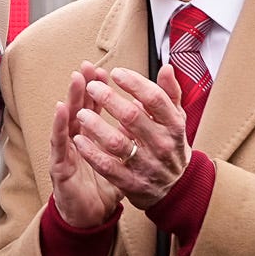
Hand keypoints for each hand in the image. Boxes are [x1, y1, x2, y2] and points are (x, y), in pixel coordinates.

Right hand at [48, 61, 122, 232]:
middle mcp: (75, 140)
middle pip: (79, 108)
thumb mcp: (124, 159)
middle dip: (83, 86)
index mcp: (91, 137)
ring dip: (72, 98)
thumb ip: (131, 137)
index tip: (105, 71)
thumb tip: (143, 115)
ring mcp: (65, 152)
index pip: (94, 108)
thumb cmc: (103, 185)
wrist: (90, 217)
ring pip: (67, 120)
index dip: (99, 89)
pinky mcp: (59, 167)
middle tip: (87, 66)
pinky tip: (61, 110)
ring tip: (76, 80)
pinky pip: (59, 144)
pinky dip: (59, 125)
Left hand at [70, 63, 190, 207]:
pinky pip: (107, 166)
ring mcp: (146, 164)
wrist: (177, 188)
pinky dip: (91, 152)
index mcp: (174, 125)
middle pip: (132, 117)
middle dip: (108, 99)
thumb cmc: (170, 145)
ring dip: (95, 125)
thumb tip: (166, 68)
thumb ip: (169, 94)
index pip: (154, 99)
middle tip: (91, 87)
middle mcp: (162, 144)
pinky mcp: (131, 182)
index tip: (116, 73)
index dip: (134, 83)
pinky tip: (77, 139)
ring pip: (116, 142)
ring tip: (80, 113)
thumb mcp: (175, 120)